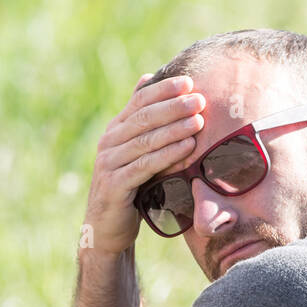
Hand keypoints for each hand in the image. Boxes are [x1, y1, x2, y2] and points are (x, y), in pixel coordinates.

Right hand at [82, 74, 205, 254]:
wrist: (107, 229)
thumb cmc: (130, 188)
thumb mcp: (135, 152)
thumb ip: (141, 122)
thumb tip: (147, 78)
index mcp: (115, 131)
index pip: (139, 100)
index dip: (163, 89)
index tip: (188, 81)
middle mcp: (108, 143)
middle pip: (143, 118)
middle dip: (173, 107)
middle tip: (199, 99)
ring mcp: (108, 164)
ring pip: (145, 140)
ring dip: (174, 129)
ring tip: (198, 121)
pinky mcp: (114, 186)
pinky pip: (144, 166)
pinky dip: (167, 155)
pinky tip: (188, 148)